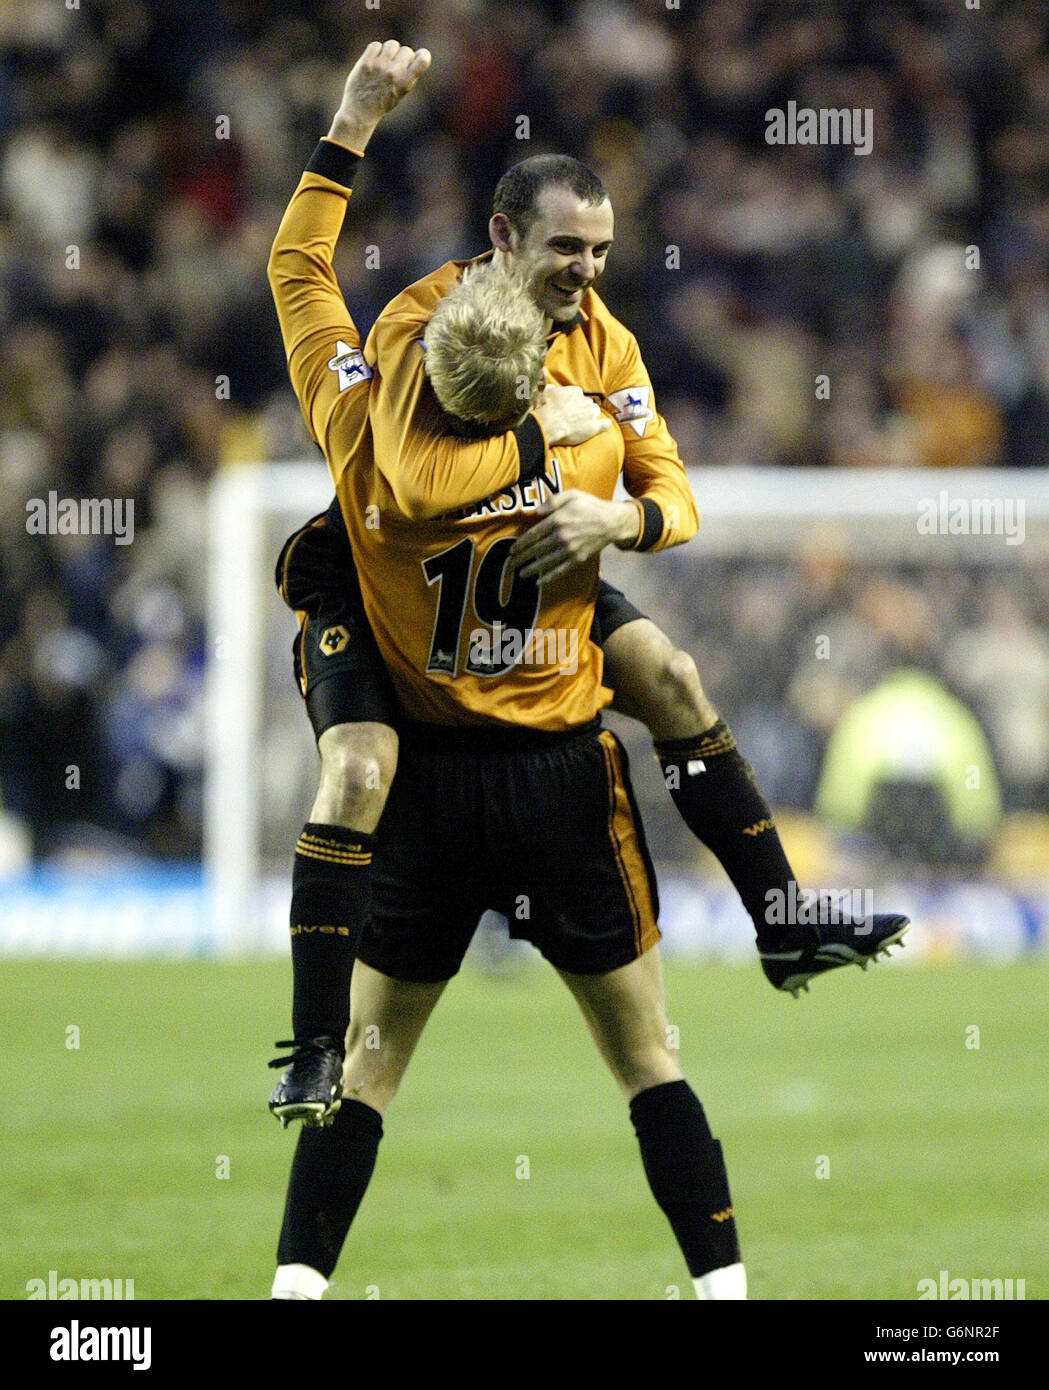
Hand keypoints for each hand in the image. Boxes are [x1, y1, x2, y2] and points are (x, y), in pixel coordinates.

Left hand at [328, 40, 431, 151]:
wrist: (360, 113)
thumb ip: (409, 75)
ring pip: (392, 44)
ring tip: (384, 63)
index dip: (423, 55)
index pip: (423, 60)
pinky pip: (376, 45)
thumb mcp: (401, 94)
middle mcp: (393, 73)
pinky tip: (373, 62)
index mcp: (405, 83)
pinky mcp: (366, 62)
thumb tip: (415, 54)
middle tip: (395, 67)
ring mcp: (379, 67)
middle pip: (406, 50)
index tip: (419, 57)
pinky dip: (376, 51)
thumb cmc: (382, 104)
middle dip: (402, 56)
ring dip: (389, 51)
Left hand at [510, 490, 640, 582]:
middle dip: (522, 558)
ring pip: (546, 562)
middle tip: (511, 563)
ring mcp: (570, 549)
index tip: (512, 549)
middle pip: (536, 550)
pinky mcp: (578, 559)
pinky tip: (539, 582)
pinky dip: (549, 578)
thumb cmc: (590, 506)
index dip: (521, 543)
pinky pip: (561, 570)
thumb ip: (553, 501)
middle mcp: (562, 536)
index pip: (533, 534)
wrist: (612, 521)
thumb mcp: (572, 494)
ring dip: (531, 569)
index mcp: (558, 520)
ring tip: (521, 574)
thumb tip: (536, 511)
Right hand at [532, 383, 611, 446]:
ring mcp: (592, 414)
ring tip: (582, 424)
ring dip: (591, 416)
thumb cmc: (547, 408)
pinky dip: (604, 425)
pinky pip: (605, 424)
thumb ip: (551, 386)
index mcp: (576, 391)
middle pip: (588, 403)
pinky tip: (601, 426)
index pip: (578, 395)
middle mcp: (586, 400)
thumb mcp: (547, 392)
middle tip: (573, 417)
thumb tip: (547, 377)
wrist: (550, 423)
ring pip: (596, 412)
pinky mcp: (594, 427)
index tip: (568, 408)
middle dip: (582, 409)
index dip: (573, 402)